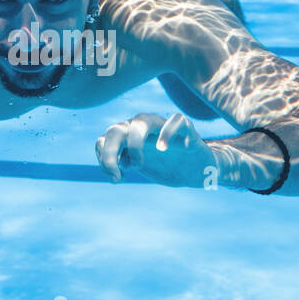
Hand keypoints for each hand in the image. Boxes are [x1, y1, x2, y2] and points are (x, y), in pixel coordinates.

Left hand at [94, 112, 214, 187]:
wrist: (195, 169)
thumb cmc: (165, 166)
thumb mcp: (139, 166)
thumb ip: (122, 164)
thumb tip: (112, 170)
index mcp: (127, 136)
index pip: (104, 140)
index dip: (104, 159)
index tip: (115, 178)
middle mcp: (140, 126)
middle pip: (116, 130)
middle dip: (110, 153)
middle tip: (116, 176)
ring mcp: (162, 124)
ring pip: (141, 122)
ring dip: (134, 144)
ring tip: (138, 165)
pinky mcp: (185, 126)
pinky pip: (175, 121)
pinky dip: (167, 132)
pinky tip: (163, 148)